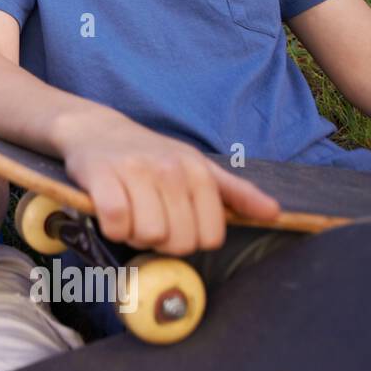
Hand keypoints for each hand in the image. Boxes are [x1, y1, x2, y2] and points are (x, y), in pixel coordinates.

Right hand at [59, 112, 280, 254]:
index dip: (191, 240)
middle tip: (148, 220)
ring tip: (129, 216)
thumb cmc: (149, 155)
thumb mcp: (197, 167)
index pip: (210, 236)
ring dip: (134, 236)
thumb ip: (236, 192)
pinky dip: (112, 229)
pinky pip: (116, 223)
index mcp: (198, 171)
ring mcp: (136, 171)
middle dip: (161, 241)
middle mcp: (171, 169)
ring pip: (149, 235)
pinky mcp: (102, 176)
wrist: (96, 129)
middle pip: (179, 241)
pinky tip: (110, 215)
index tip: (175, 223)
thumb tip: (274, 213)